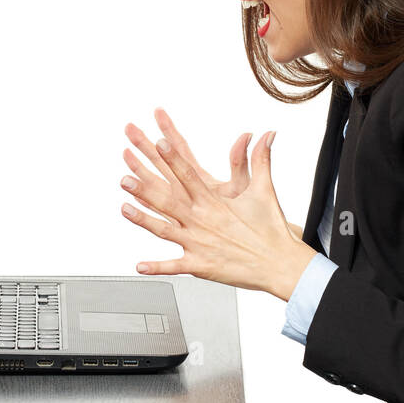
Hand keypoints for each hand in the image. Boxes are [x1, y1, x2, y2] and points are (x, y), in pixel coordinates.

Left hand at [119, 110, 316, 299]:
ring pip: (163, 229)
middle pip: (167, 199)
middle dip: (144, 184)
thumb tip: (266, 135)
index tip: (158, 142)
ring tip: (124, 208)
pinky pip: (174, 266)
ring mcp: (198, 243)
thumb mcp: (263, 190)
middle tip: (125, 172)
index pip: (189, 174)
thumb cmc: (270, 229)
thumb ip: (260, 159)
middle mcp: (202, 220)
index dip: (172, 158)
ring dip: (142, 219)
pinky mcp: (200, 265)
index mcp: (214, 201)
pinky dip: (156, 266)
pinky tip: (139, 266)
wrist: (279, 263)